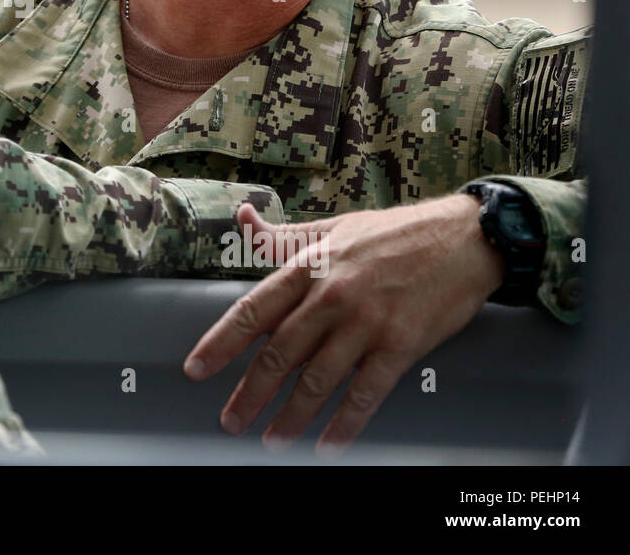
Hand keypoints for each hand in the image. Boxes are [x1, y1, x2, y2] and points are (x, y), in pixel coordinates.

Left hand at [184, 194, 503, 453]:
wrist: (463, 238)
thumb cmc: (395, 233)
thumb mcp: (333, 225)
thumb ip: (284, 235)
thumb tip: (243, 218)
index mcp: (309, 266)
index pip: (253, 310)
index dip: (221, 342)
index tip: (197, 368)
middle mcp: (331, 296)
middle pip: (279, 354)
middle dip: (250, 392)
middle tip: (230, 420)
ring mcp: (366, 323)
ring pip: (317, 380)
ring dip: (291, 416)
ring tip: (271, 440)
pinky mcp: (400, 345)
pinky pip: (366, 394)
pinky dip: (345, 424)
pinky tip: (328, 444)